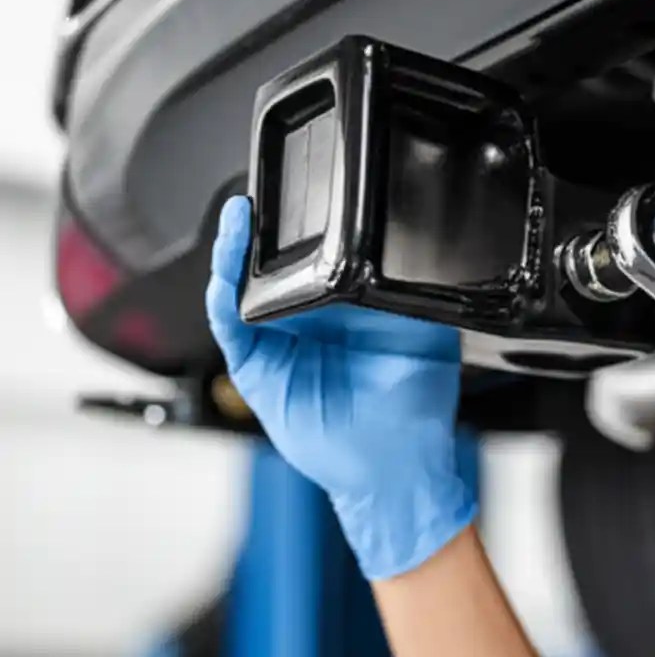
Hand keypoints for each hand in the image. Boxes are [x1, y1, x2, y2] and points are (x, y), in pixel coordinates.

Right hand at [206, 196, 476, 579]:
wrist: (397, 467)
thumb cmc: (414, 411)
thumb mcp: (428, 335)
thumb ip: (413, 294)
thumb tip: (415, 246)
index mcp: (347, 309)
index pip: (318, 256)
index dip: (309, 226)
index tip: (310, 189)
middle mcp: (309, 322)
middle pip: (272, 266)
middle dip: (263, 229)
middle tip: (265, 192)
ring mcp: (281, 344)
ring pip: (244, 288)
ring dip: (236, 251)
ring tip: (242, 216)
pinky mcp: (260, 370)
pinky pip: (232, 326)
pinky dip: (224, 293)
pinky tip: (226, 266)